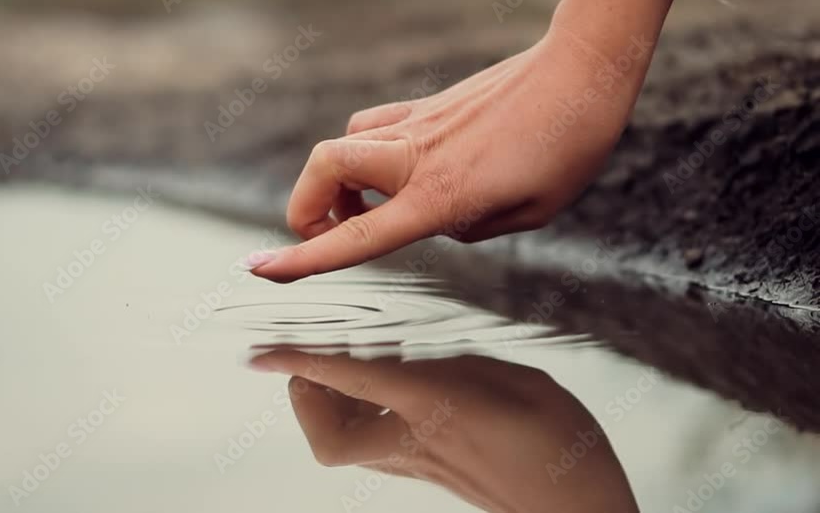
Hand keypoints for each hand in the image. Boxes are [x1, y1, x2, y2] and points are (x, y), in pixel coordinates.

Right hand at [249, 0, 676, 282]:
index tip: (260, 269)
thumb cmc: (568, 147)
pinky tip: (399, 169)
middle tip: (331, 233)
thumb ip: (470, 226)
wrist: (583, 72)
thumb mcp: (528, 214)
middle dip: (306, 208)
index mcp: (442, 197)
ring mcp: (417, 126)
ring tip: (369, 207)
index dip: (303, 259)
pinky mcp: (426, 106)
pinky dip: (367, 155)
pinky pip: (374, 128)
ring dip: (338, 184)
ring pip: (342, 146)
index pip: (357, 237)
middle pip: (323, 169)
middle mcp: (417, 159)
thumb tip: (441, 218)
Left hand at [251, 351, 639, 512]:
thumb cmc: (564, 451)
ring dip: (327, 407)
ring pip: (342, 445)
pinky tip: (382, 392)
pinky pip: (370, 447)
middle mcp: (417, 442)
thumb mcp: (521, 382)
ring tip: (342, 370)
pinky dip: (357, 416)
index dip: (302, 362)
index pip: (352, 381)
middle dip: (304, 398)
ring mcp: (418, 466)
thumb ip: (462, 364)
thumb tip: (416, 357)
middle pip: (328, 437)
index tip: (264, 351)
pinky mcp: (426, 475)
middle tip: (307, 362)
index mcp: (439, 407)